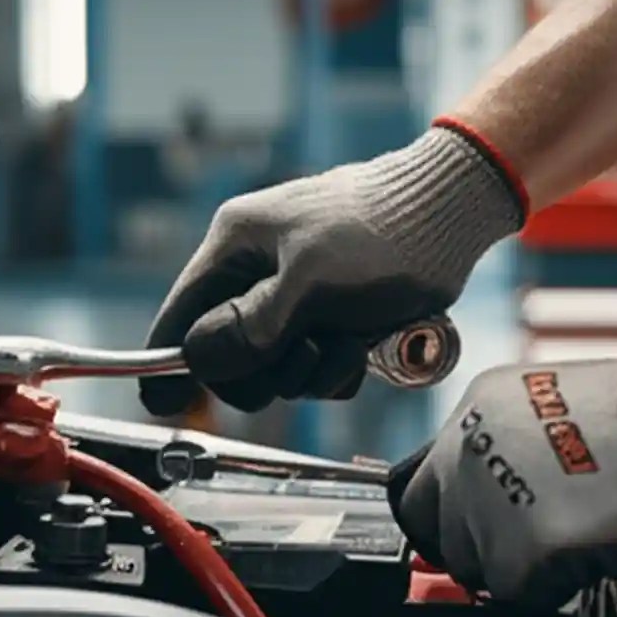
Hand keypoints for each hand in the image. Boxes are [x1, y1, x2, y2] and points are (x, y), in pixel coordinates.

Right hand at [140, 122, 524, 414]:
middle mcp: (258, 270)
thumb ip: (251, 325)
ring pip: (277, 368)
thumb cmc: (380, 234)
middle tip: (301, 352)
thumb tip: (198, 358)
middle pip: (229, 353)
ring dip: (313, 368)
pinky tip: (364, 344)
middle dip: (268, 367)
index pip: (182, 313)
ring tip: (348, 339)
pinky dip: (338, 367)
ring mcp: (296, 295)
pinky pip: (315, 367)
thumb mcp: (309, 283)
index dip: (170, 361)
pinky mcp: (332, 316)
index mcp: (236, 245)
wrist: (453, 213)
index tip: (164, 403)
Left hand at [388, 316, 616, 607]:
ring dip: (518, 569)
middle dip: (482, 548)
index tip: (478, 531)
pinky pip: (521, 594)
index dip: (453, 518)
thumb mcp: (550, 403)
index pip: (425, 488)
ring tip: (571, 545)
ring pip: (479, 568)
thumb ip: (509, 444)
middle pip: (442, 534)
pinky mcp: (527, 547)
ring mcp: (490, 500)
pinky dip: (551, 589)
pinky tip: (587, 559)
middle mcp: (467, 451)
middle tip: (532, 546)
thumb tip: (501, 488)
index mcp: (474, 412)